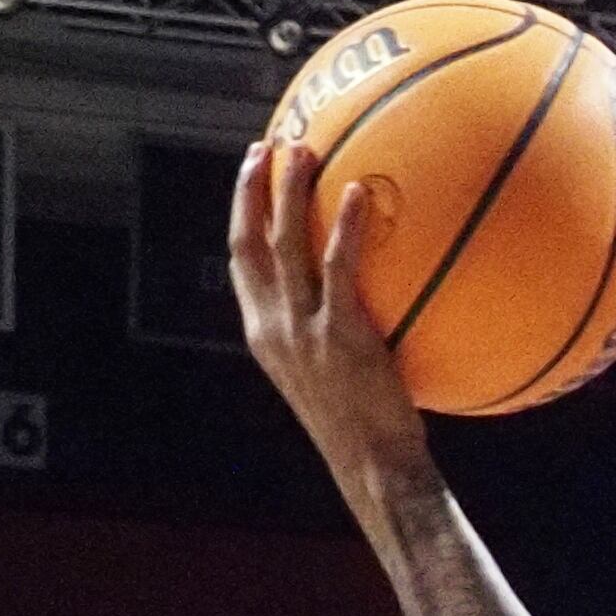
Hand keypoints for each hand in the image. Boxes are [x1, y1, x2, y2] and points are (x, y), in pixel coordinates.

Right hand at [226, 140, 428, 482]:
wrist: (374, 470)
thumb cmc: (367, 430)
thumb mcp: (335, 379)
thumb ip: (334, 335)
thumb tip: (364, 301)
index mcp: (264, 335)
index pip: (242, 265)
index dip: (241, 215)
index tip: (251, 177)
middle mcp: (273, 327)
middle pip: (248, 241)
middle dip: (251, 189)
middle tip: (267, 146)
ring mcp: (303, 331)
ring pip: (283, 244)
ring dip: (288, 191)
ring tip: (304, 150)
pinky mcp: (340, 336)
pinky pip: (339, 268)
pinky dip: (345, 227)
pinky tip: (359, 193)